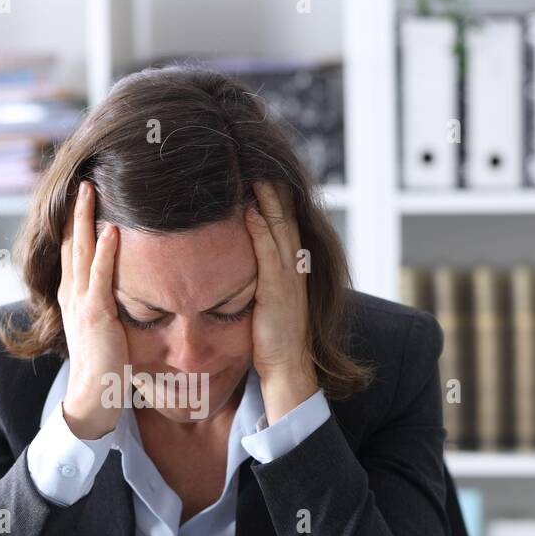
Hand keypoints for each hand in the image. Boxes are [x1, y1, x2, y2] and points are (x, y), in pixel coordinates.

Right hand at [59, 180, 126, 439]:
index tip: (81, 198)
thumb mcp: (102, 326)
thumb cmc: (104, 364)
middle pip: (71, 243)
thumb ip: (108, 305)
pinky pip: (100, 275)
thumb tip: (124, 291)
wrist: (92, 394)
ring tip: (90, 189)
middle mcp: (71, 294)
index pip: (72, 252)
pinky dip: (105, 251)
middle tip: (82, 181)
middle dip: (75, 211)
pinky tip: (112, 228)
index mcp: (73, 296)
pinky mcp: (96, 314)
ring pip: (81, 251)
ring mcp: (81, 302)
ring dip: (85, 218)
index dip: (75, 224)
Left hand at [244, 180, 318, 421]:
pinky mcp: (278, 293)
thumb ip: (257, 284)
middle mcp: (294, 271)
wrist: (287, 372)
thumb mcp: (265, 306)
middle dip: (275, 192)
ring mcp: (288, 281)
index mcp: (292, 273)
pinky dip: (261, 231)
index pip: (285, 229)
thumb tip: (240, 270)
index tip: (263, 177)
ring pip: (280, 232)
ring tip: (255, 176)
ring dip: (268, 202)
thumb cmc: (272, 343)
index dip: (276, 202)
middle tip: (260, 163)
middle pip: (286, 221)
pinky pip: (269, 255)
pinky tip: (251, 212)